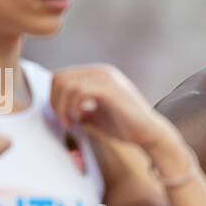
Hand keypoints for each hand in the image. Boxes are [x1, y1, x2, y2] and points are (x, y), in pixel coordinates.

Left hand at [51, 65, 168, 149]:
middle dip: (55, 102)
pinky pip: (79, 91)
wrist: (149, 134)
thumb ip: (78, 108)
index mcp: (99, 74)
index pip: (62, 77)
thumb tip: (56, 109)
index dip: (55, 98)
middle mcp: (102, 71)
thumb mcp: (95, 115)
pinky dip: (72, 108)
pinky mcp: (110, 88)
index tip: (64, 118)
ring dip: (62, 107)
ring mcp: (107, 78)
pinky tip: (80, 121)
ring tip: (71, 123)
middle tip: (65, 122)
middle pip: (60, 78)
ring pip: (66, 84)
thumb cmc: (125, 127)